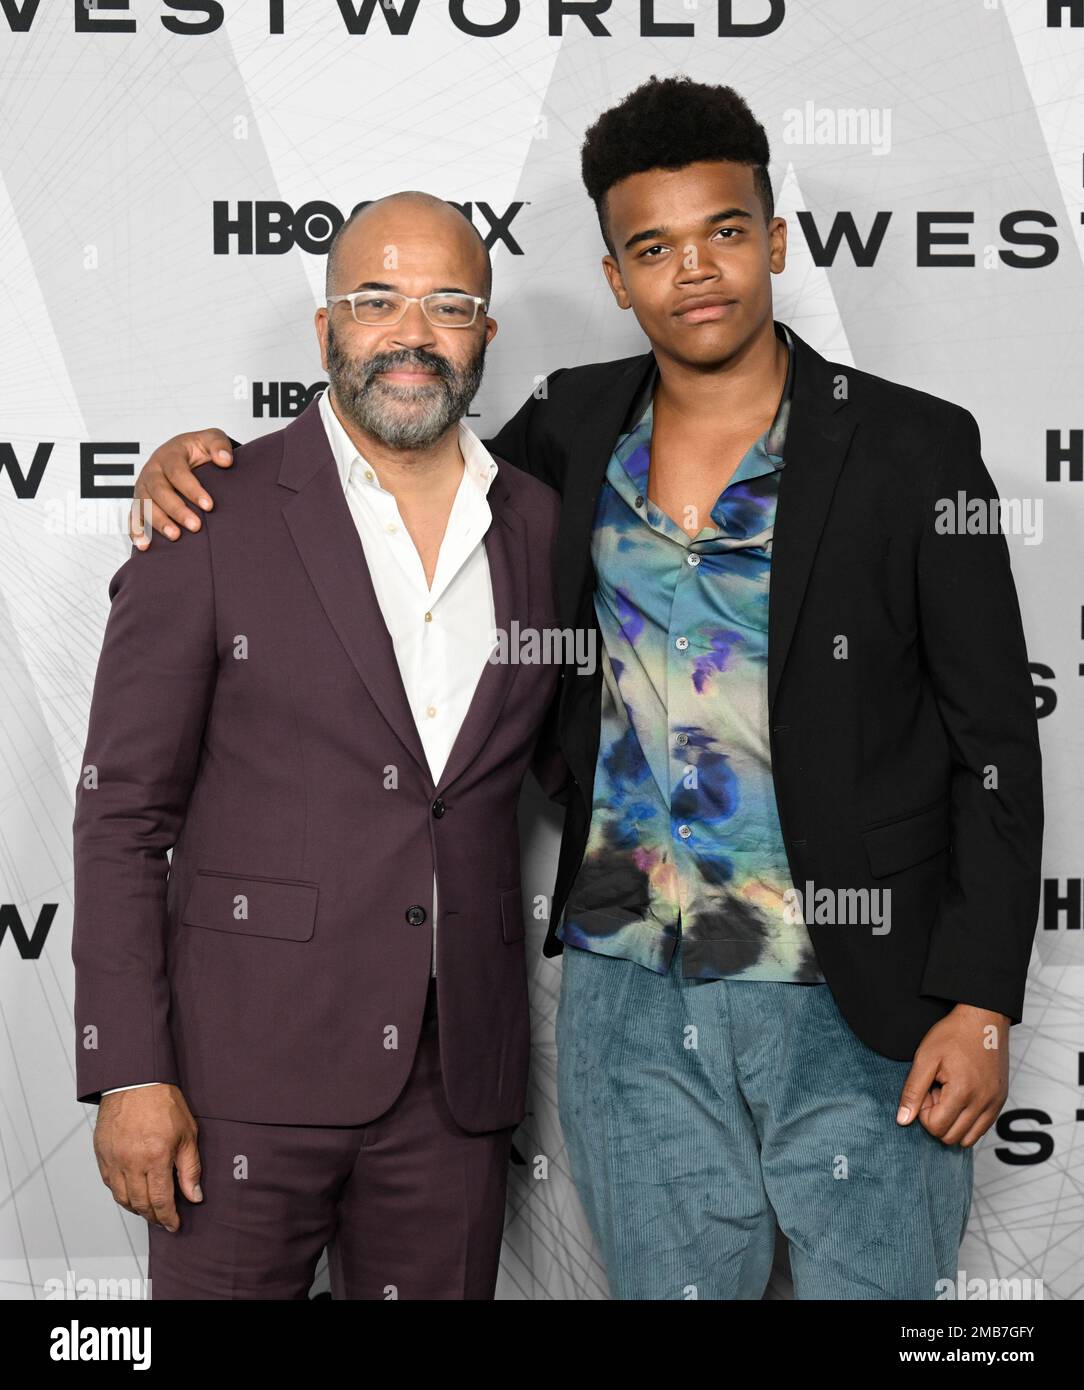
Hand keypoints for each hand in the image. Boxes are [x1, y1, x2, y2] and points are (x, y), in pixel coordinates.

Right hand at [93, 1084, 201, 1230]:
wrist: (136, 1080)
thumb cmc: (163, 1102)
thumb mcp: (188, 1133)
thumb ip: (190, 1168)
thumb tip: (194, 1195)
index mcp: (155, 1157)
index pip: (160, 1200)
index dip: (168, 1217)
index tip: (174, 1224)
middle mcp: (131, 1162)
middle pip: (140, 1204)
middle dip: (153, 1217)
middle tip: (162, 1220)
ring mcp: (113, 1159)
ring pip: (121, 1197)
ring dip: (136, 1208)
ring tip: (148, 1209)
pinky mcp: (101, 1154)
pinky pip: (109, 1183)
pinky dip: (120, 1193)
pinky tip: (131, 1192)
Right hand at [128, 430, 233, 546]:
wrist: (181, 454)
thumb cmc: (196, 450)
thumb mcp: (210, 439)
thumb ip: (219, 445)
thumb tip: (226, 460)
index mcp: (169, 455)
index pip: (178, 472)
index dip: (192, 489)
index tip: (209, 505)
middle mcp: (152, 471)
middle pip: (159, 491)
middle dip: (177, 510)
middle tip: (196, 526)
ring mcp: (143, 487)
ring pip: (145, 505)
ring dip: (158, 522)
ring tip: (175, 536)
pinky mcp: (140, 501)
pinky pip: (133, 516)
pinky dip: (137, 531)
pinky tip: (145, 545)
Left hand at [896, 1005, 1010, 1146]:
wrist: (983, 1018)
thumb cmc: (953, 1034)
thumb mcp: (925, 1058)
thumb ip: (912, 1091)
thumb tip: (903, 1120)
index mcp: (962, 1092)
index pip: (936, 1128)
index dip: (924, 1112)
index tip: (926, 1090)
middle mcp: (983, 1102)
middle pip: (951, 1138)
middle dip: (938, 1119)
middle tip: (936, 1092)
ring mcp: (995, 1103)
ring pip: (968, 1139)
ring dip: (953, 1123)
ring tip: (948, 1095)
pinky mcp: (1001, 1101)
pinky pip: (983, 1128)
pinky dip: (968, 1121)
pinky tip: (960, 1097)